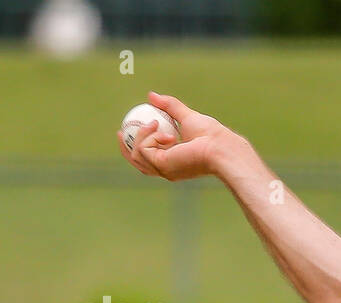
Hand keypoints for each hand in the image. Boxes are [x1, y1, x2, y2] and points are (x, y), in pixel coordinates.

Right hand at [117, 92, 235, 181]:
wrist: (220, 146)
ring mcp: (164, 170)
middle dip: (125, 148)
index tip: (125, 129)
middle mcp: (167, 169)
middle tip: (121, 131)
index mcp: (173, 161)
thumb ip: (170, 106)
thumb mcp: (186, 116)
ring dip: (141, 136)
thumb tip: (151, 95)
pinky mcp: (162, 166)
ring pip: (137, 154)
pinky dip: (149, 136)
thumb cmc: (211, 135)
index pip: (149, 158)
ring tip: (154, 123)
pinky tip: (161, 129)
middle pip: (138, 162)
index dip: (134, 145)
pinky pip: (143, 148)